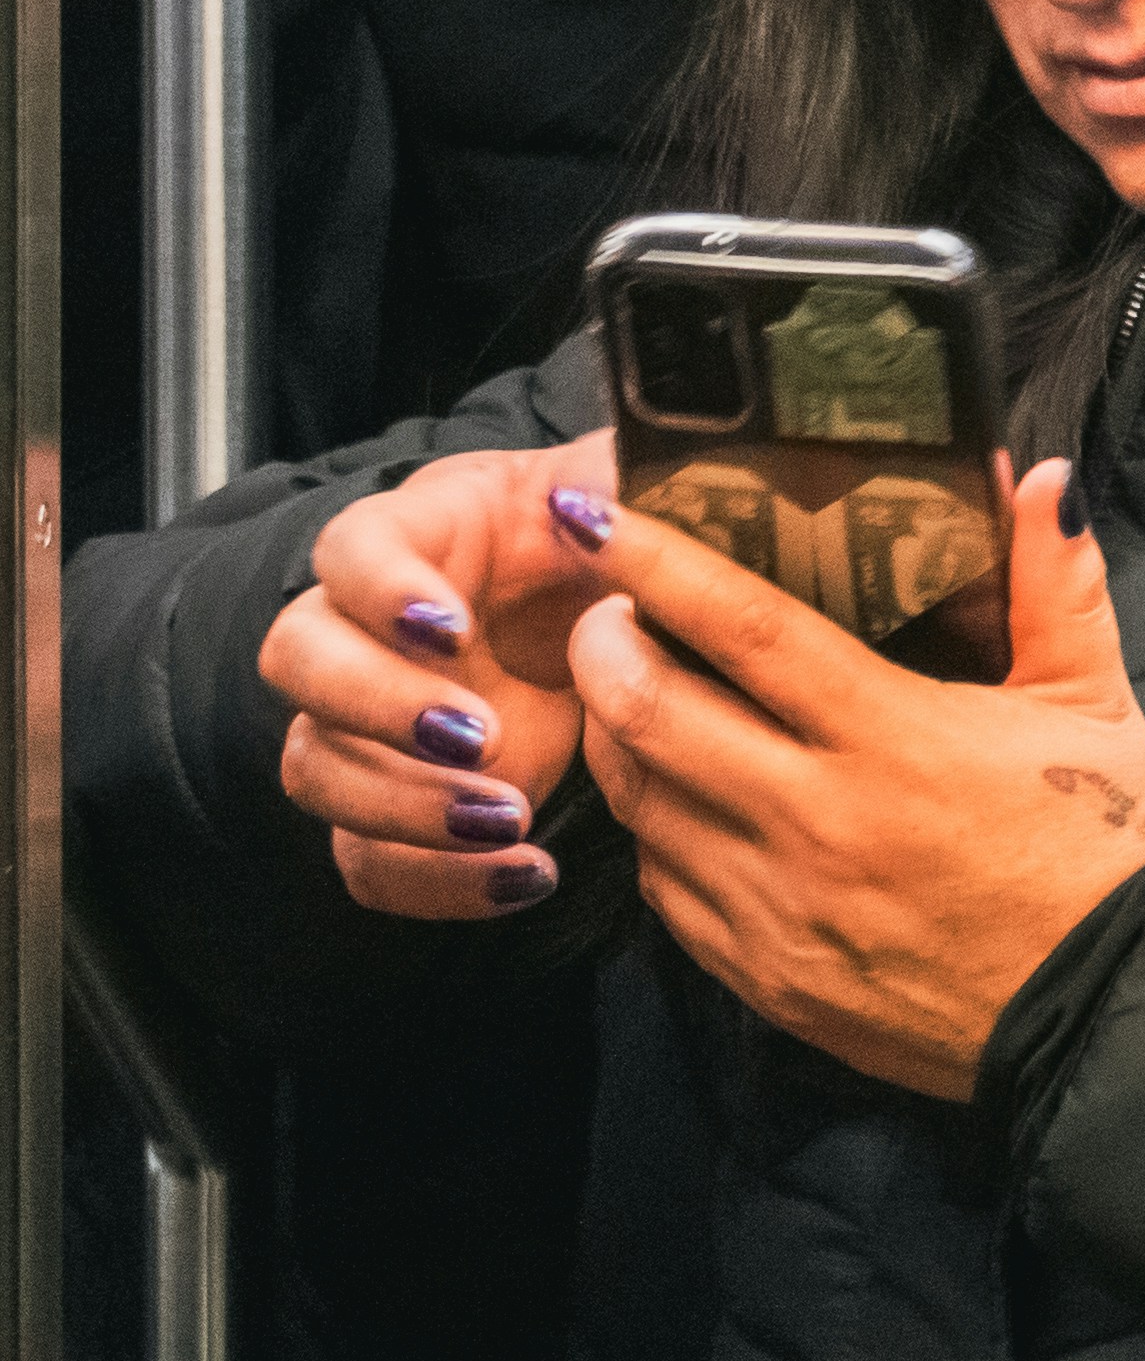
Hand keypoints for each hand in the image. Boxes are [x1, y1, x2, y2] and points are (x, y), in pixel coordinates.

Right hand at [266, 429, 624, 919]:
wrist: (622, 616)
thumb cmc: (613, 539)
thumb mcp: (628, 494)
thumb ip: (621, 479)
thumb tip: (619, 486)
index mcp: (422, 532)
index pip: (353, 550)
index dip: (384, 590)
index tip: (454, 629)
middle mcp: (368, 626)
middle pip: (300, 660)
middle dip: (379, 706)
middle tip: (482, 738)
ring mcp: (369, 722)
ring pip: (316, 767)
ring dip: (400, 804)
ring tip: (513, 818)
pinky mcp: (398, 799)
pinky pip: (367, 858)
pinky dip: (433, 881)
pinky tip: (523, 878)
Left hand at [563, 462, 1144, 1103]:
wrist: (1099, 1007)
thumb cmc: (1099, 844)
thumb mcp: (1092, 701)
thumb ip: (1057, 584)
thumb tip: (1042, 479)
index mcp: (897, 739)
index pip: (749, 632)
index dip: (659, 566)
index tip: (596, 518)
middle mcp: (816, 820)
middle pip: (653, 716)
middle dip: (601, 646)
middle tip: (602, 606)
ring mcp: (775, 905)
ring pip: (640, 804)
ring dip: (617, 735)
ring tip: (626, 691)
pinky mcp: (760, 974)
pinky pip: (665, 889)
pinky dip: (655, 830)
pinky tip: (677, 797)